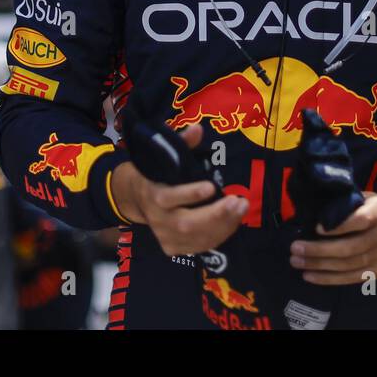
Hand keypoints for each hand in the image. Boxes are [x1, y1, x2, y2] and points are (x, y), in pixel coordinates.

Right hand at [110, 124, 247, 256]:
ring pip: (196, 237)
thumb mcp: (163, 155)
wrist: (135, 198)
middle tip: (237, 202)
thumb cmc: (155, 172)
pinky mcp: (173, 248)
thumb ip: (181, 143)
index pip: (168, 197)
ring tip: (241, 208)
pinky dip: (219, 235)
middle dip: (215, 214)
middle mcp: (156, 219)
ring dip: (222, 225)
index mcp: (152, 193)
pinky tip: (233, 221)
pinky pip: (199, 246)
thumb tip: (198, 129)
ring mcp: (164, 236)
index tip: (211, 187)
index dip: (189, 194)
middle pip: (186, 223)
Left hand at [290, 191, 376, 285]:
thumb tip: (309, 215)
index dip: (339, 226)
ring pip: (350, 265)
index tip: (316, 228)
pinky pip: (353, 278)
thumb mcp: (360, 197)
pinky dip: (330, 279)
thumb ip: (343, 205)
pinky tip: (311, 276)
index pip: (362, 220)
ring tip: (297, 262)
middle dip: (320, 250)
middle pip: (352, 247)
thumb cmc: (369, 206)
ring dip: (320, 266)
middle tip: (296, 249)